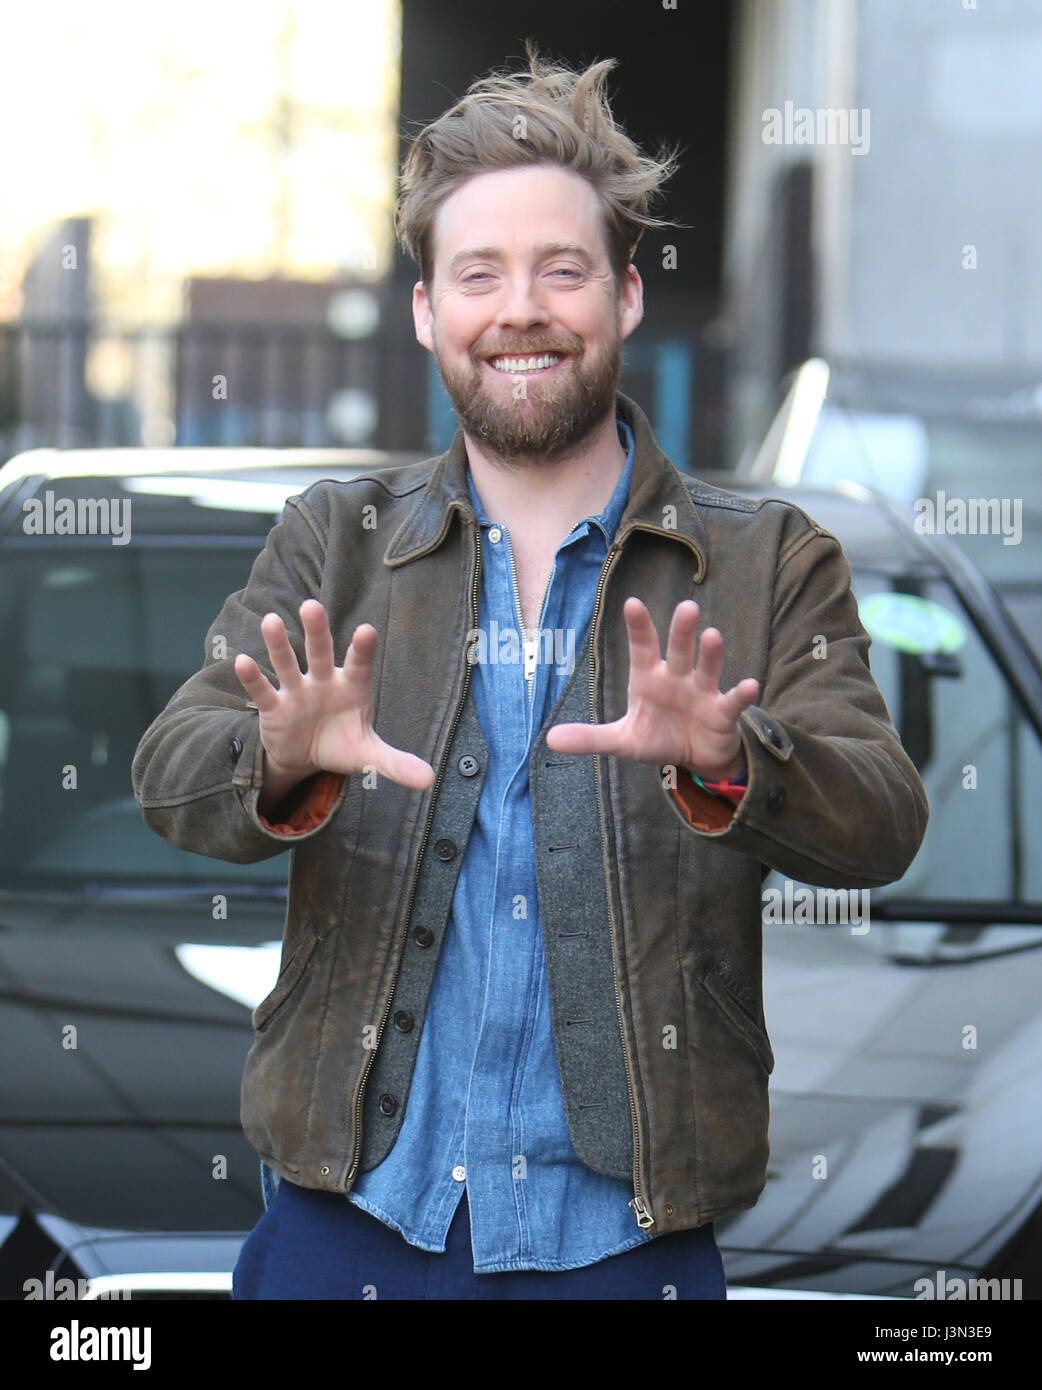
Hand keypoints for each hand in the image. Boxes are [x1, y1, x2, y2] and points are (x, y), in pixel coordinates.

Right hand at [233, 599, 435, 790]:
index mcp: (352, 687)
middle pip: (320, 652)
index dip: (362, 649)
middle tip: (311, 605)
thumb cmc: (342, 744)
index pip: (359, 664)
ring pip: (287, 663)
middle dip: (316, 631)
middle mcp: (324, 681)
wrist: (307, 757)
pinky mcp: (273, 707)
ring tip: (270, 621)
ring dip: (278, 644)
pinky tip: (243, 661)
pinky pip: (262, 690)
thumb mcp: (369, 756)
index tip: (366, 631)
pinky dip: (253, 678)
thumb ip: (396, 763)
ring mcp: (297, 691)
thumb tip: (429, 780)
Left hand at [545, 597, 759, 780]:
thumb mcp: (622, 741)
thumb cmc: (659, 736)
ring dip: (710, 653)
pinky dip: (741, 694)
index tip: (632, 603)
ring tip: (712, 635)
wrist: (694, 758)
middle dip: (682, 630)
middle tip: (686, 607)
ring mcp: (702, 692)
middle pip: (679, 649)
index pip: (643, 647)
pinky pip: (732, 702)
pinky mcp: (722, 712)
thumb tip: (549, 739)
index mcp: (649, 678)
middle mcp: (677, 678)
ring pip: (706, 668)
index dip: (639, 627)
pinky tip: (750, 686)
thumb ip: (590, 738)